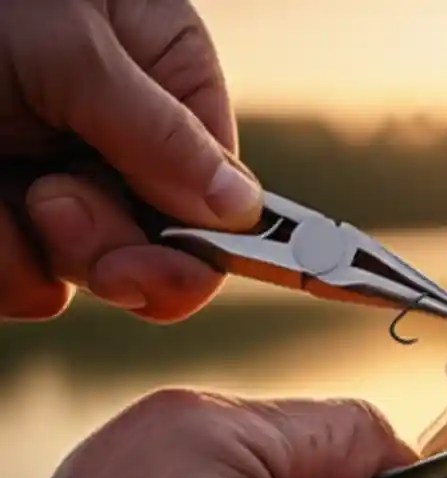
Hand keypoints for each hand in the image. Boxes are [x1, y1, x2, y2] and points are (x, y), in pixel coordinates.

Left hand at [0, 0, 262, 322]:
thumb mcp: (69, 47)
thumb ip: (158, 130)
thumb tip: (242, 210)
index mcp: (163, 81)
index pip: (218, 192)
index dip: (200, 241)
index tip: (156, 265)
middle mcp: (116, 139)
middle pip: (157, 249)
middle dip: (104, 246)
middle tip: (53, 207)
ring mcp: (51, 180)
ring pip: (76, 272)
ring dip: (23, 247)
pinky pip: (14, 279)